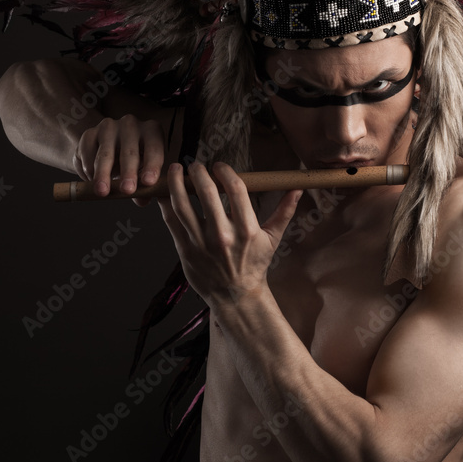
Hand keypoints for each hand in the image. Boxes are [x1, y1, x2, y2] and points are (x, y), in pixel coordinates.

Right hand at [73, 114, 165, 204]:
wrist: (105, 150)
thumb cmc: (133, 162)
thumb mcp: (143, 172)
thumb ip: (144, 186)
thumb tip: (142, 200)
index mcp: (151, 131)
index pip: (154, 149)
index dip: (152, 166)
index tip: (148, 182)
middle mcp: (131, 124)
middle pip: (130, 151)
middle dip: (128, 173)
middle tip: (127, 190)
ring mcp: (109, 126)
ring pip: (106, 153)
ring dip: (104, 174)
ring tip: (103, 191)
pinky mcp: (89, 133)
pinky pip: (88, 152)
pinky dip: (89, 169)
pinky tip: (91, 181)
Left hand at [158, 162, 301, 306]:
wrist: (235, 296)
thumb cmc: (254, 265)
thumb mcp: (272, 239)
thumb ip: (284, 212)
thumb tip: (297, 189)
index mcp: (246, 229)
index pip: (236, 189)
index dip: (225, 172)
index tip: (220, 166)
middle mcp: (223, 235)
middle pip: (207, 192)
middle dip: (199, 172)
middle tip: (197, 165)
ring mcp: (201, 243)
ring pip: (182, 204)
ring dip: (176, 182)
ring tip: (175, 169)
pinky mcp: (185, 250)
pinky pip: (171, 222)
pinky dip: (165, 204)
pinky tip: (165, 192)